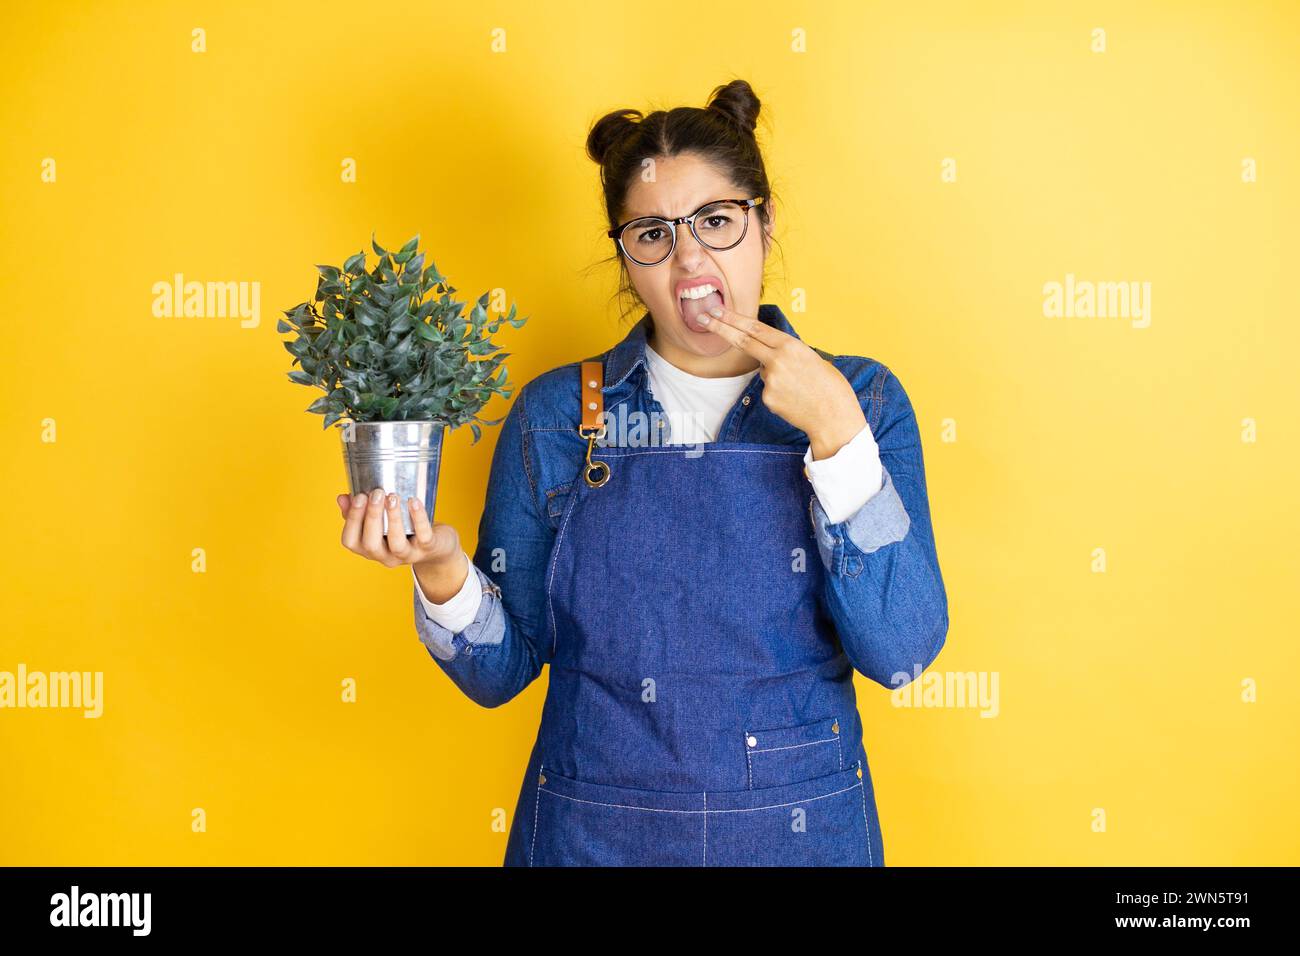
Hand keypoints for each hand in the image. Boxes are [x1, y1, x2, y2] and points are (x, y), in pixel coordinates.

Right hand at [338, 488, 461, 569]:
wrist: (437, 547)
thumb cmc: (404, 531)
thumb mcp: (381, 523)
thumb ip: (360, 512)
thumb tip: (343, 497)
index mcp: (369, 549)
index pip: (351, 541)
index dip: (351, 520)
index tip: (357, 496)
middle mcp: (385, 556)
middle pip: (371, 544)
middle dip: (371, 517)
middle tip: (376, 493)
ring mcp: (408, 555)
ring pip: (396, 543)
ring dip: (392, 518)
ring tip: (392, 497)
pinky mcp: (428, 548)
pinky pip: (423, 536)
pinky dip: (418, 518)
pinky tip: (413, 501)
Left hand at [701, 305, 866, 459]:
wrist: (834, 417)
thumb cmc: (829, 386)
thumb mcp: (812, 357)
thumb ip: (787, 351)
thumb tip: (769, 352)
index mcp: (791, 346)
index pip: (755, 328)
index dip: (734, 318)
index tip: (717, 310)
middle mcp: (777, 360)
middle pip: (742, 341)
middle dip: (720, 328)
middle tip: (703, 318)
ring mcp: (770, 380)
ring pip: (763, 370)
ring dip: (775, 374)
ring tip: (799, 386)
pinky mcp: (767, 398)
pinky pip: (768, 389)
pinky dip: (778, 391)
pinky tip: (795, 398)